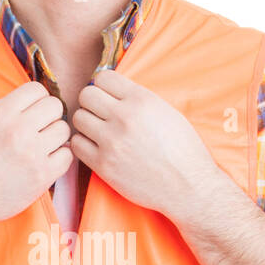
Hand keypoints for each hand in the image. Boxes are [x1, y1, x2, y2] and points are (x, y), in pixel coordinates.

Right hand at [0, 80, 72, 239]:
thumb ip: (6, 112)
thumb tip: (32, 102)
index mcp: (0, 113)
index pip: (37, 89)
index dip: (38, 99)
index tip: (34, 111)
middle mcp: (18, 130)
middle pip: (55, 106)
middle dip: (50, 116)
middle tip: (41, 129)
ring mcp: (32, 153)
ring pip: (64, 130)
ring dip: (56, 137)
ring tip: (42, 147)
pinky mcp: (42, 176)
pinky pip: (67, 156)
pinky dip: (59, 158)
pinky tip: (46, 162)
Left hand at [70, 71, 218, 217]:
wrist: (188, 186)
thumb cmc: (182, 149)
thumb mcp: (167, 112)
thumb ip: (139, 99)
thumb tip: (114, 90)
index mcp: (141, 100)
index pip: (102, 77)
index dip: (103, 86)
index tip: (108, 97)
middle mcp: (124, 117)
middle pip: (85, 95)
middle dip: (91, 103)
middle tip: (100, 114)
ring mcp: (111, 142)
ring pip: (78, 118)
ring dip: (86, 123)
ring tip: (98, 131)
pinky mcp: (103, 165)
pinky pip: (77, 144)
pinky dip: (83, 144)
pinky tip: (96, 147)